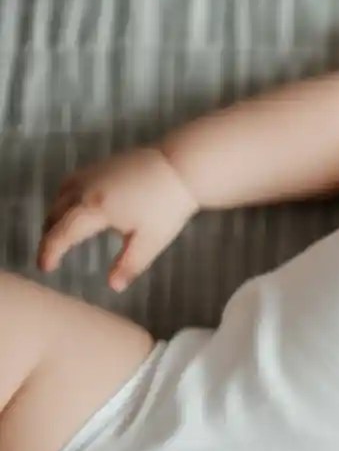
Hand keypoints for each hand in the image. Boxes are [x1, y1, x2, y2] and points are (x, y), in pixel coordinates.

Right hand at [40, 147, 198, 290]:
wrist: (183, 166)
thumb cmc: (169, 205)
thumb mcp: (151, 240)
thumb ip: (130, 264)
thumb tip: (114, 286)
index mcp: (94, 208)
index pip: (61, 234)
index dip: (49, 253)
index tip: (44, 268)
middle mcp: (86, 188)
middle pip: (55, 213)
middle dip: (49, 235)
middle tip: (49, 255)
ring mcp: (92, 172)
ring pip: (60, 195)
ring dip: (54, 215)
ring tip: (57, 232)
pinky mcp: (102, 164)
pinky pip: (72, 182)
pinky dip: (64, 197)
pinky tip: (75, 206)